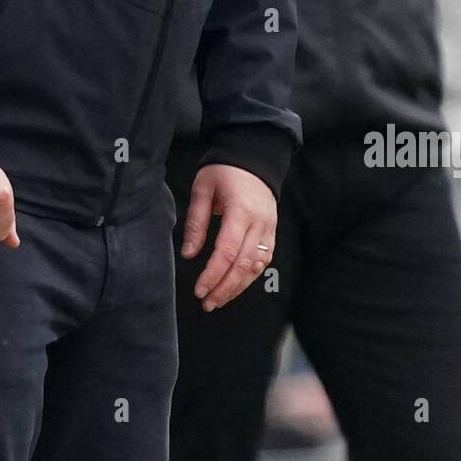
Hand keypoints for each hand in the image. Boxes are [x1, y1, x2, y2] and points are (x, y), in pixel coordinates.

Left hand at [180, 163, 276, 310]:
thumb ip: (196, 222)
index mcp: (240, 210)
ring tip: (218, 299)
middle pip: (243, 265)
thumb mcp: (202, 189)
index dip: (213, 274)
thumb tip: (188, 254)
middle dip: (224, 288)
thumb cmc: (224, 170)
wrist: (253, 157)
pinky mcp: (272, 232)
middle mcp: (259, 223)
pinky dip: (250, 277)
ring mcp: (269, 228)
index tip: (199, 289)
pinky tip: (235, 285)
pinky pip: (264, 261)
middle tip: (207, 303)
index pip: (227, 252)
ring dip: (237, 287)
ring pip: (256, 267)